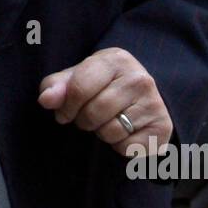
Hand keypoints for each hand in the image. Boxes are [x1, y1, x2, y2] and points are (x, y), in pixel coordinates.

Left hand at [38, 47, 173, 157]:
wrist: (142, 99)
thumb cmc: (102, 86)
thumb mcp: (78, 78)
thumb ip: (57, 86)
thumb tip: (46, 99)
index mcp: (116, 60)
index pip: (79, 88)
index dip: (66, 107)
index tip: (64, 113)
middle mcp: (139, 79)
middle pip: (93, 113)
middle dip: (84, 121)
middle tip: (89, 117)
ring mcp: (154, 103)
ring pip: (110, 132)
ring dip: (101, 134)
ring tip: (107, 122)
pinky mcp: (162, 128)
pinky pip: (126, 148)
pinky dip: (119, 146)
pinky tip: (124, 132)